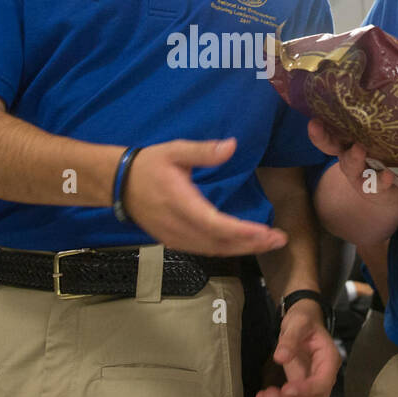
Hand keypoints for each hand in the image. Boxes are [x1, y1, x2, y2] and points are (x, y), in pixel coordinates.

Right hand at [122, 138, 287, 255]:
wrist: (118, 184)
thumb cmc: (149, 165)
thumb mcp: (175, 151)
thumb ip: (203, 151)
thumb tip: (232, 146)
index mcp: (181, 203)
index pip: (216, 224)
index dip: (242, 231)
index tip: (265, 232)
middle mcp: (179, 226)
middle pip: (219, 242)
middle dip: (251, 243)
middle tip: (279, 239)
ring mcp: (175, 238)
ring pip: (213, 250)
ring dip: (242, 249)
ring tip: (268, 243)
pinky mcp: (173, 242)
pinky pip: (204, 250)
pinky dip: (226, 249)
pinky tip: (243, 245)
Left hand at [255, 300, 339, 396]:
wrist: (303, 323)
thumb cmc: (304, 320)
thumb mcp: (297, 322)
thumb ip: (290, 338)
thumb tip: (280, 357)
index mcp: (329, 360)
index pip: (323, 383)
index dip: (306, 390)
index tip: (285, 390)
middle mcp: (325, 378)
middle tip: (268, 396)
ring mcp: (314, 387)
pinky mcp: (302, 391)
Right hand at [307, 118, 397, 208]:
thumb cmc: (390, 153)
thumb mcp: (385, 133)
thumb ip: (384, 115)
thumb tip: (390, 79)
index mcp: (349, 139)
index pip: (330, 129)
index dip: (318, 126)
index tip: (312, 117)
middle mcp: (349, 155)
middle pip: (331, 145)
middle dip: (321, 136)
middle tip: (315, 125)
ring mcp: (360, 174)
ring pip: (351, 166)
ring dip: (353, 157)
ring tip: (359, 148)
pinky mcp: (376, 189)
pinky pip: (377, 185)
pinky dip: (381, 180)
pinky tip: (389, 175)